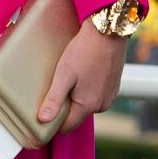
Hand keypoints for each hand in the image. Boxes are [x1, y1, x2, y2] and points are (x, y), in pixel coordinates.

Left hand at [38, 18, 127, 134]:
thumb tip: (43, 120)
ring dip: (76, 97)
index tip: (43, 112)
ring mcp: (110, 96)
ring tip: (68, 78)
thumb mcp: (64, 74)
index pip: (67, 127)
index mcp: (88, 105)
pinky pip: (96, 95)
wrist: (108, 31)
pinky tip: (82, 74)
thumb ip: (54, 99)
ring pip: (86, 104)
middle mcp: (102, 105)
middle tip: (54, 87)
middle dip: (64, 107)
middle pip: (76, 115)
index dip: (53, 123)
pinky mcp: (113, 86)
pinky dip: (87, 89)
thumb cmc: (85, 50)